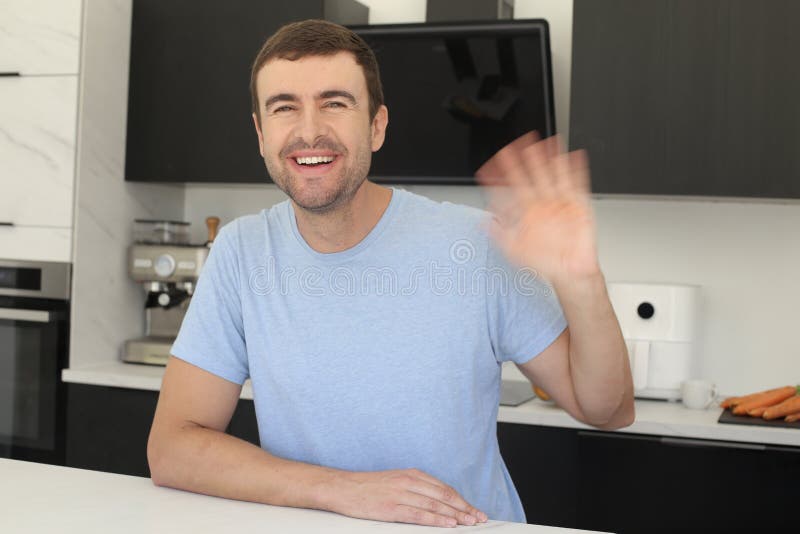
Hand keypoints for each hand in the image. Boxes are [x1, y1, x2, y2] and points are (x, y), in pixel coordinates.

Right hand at [330, 468, 487, 527]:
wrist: (344, 488)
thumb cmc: (369, 487)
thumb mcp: (396, 481)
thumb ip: (416, 489)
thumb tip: (438, 502)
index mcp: (412, 475)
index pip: (444, 489)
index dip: (461, 500)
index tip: (474, 509)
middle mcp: (409, 482)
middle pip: (444, 496)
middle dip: (464, 508)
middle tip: (479, 518)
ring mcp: (401, 494)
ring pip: (435, 505)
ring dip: (455, 515)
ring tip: (469, 522)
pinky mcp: (392, 507)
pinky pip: (419, 515)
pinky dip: (436, 520)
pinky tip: (448, 524)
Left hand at [476, 132, 599, 283]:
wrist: (571, 272)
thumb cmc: (545, 263)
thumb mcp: (515, 251)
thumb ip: (499, 235)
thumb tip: (483, 222)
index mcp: (526, 212)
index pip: (511, 187)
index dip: (501, 175)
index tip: (491, 163)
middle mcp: (542, 203)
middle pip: (530, 175)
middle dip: (522, 159)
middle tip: (514, 144)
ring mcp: (559, 202)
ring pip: (551, 174)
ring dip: (546, 159)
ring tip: (539, 143)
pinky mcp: (578, 204)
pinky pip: (577, 182)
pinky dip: (576, 169)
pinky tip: (572, 155)